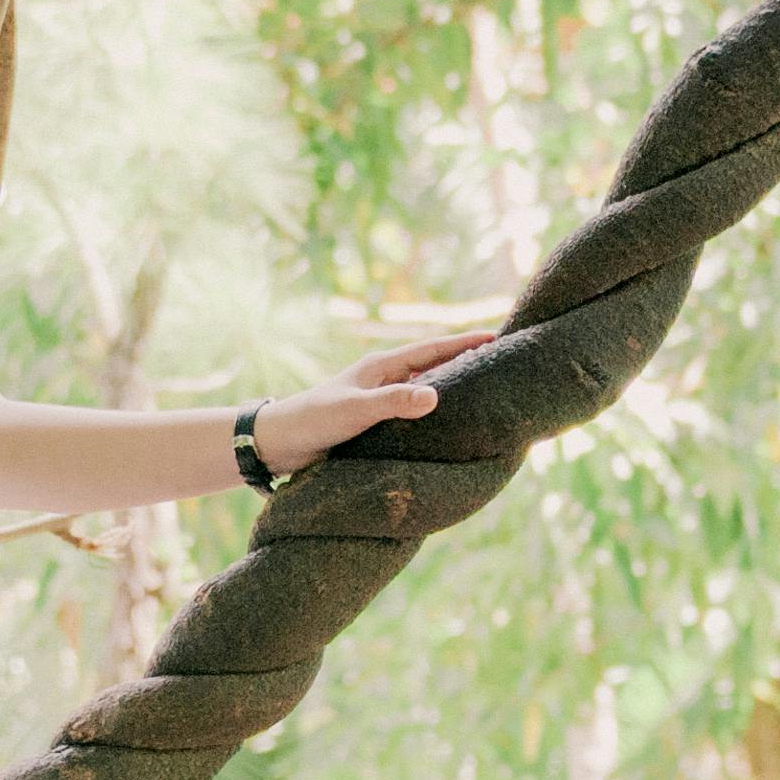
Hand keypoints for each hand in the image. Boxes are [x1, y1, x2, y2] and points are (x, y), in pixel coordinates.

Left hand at [251, 330, 494, 475]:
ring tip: (483, 392)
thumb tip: (436, 395)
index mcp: (381, 366)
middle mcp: (384, 378)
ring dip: (450, 388)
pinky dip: (432, 413)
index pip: (432, 349)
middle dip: (464, 361)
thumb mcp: (356, 409)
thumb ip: (394, 402)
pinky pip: (412, 413)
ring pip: (423, 389)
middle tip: (499, 361)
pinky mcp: (374, 421)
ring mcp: (379, 399)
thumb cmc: (315, 419)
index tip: (495, 337)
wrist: (280, 442)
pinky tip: (447, 425)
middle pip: (432, 365)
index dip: (463, 343)